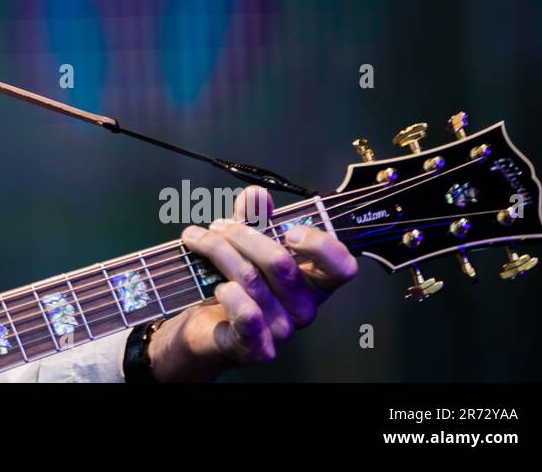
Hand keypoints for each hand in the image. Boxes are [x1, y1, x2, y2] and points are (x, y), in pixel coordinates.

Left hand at [147, 185, 357, 381]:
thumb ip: (254, 217)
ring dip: (218, 251)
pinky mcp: (257, 347)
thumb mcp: (244, 243)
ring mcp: (282, 329)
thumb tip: (258, 195)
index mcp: (312, 282)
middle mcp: (303, 307)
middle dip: (241, 235)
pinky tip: (217, 285)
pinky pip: (246, 314)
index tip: (290, 229)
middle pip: (280, 262)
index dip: (321, 245)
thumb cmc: (233, 281)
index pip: (342, 267)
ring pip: (250, 278)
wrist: (204, 325)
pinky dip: (228, 293)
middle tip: (217, 227)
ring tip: (198, 240)